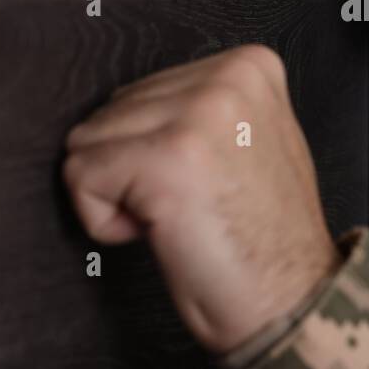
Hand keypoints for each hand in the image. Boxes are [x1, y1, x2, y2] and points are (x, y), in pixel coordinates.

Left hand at [62, 44, 342, 354]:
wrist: (288, 301)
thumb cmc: (265, 240)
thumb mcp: (257, 141)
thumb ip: (205, 109)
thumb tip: (128, 107)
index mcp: (251, 67)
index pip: (142, 92)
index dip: (156, 149)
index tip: (205, 184)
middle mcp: (227, 79)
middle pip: (111, 113)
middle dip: (134, 169)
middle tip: (194, 206)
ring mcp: (197, 115)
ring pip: (88, 142)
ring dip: (120, 194)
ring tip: (181, 217)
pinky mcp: (164, 158)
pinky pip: (80, 176)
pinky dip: (103, 219)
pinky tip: (161, 231)